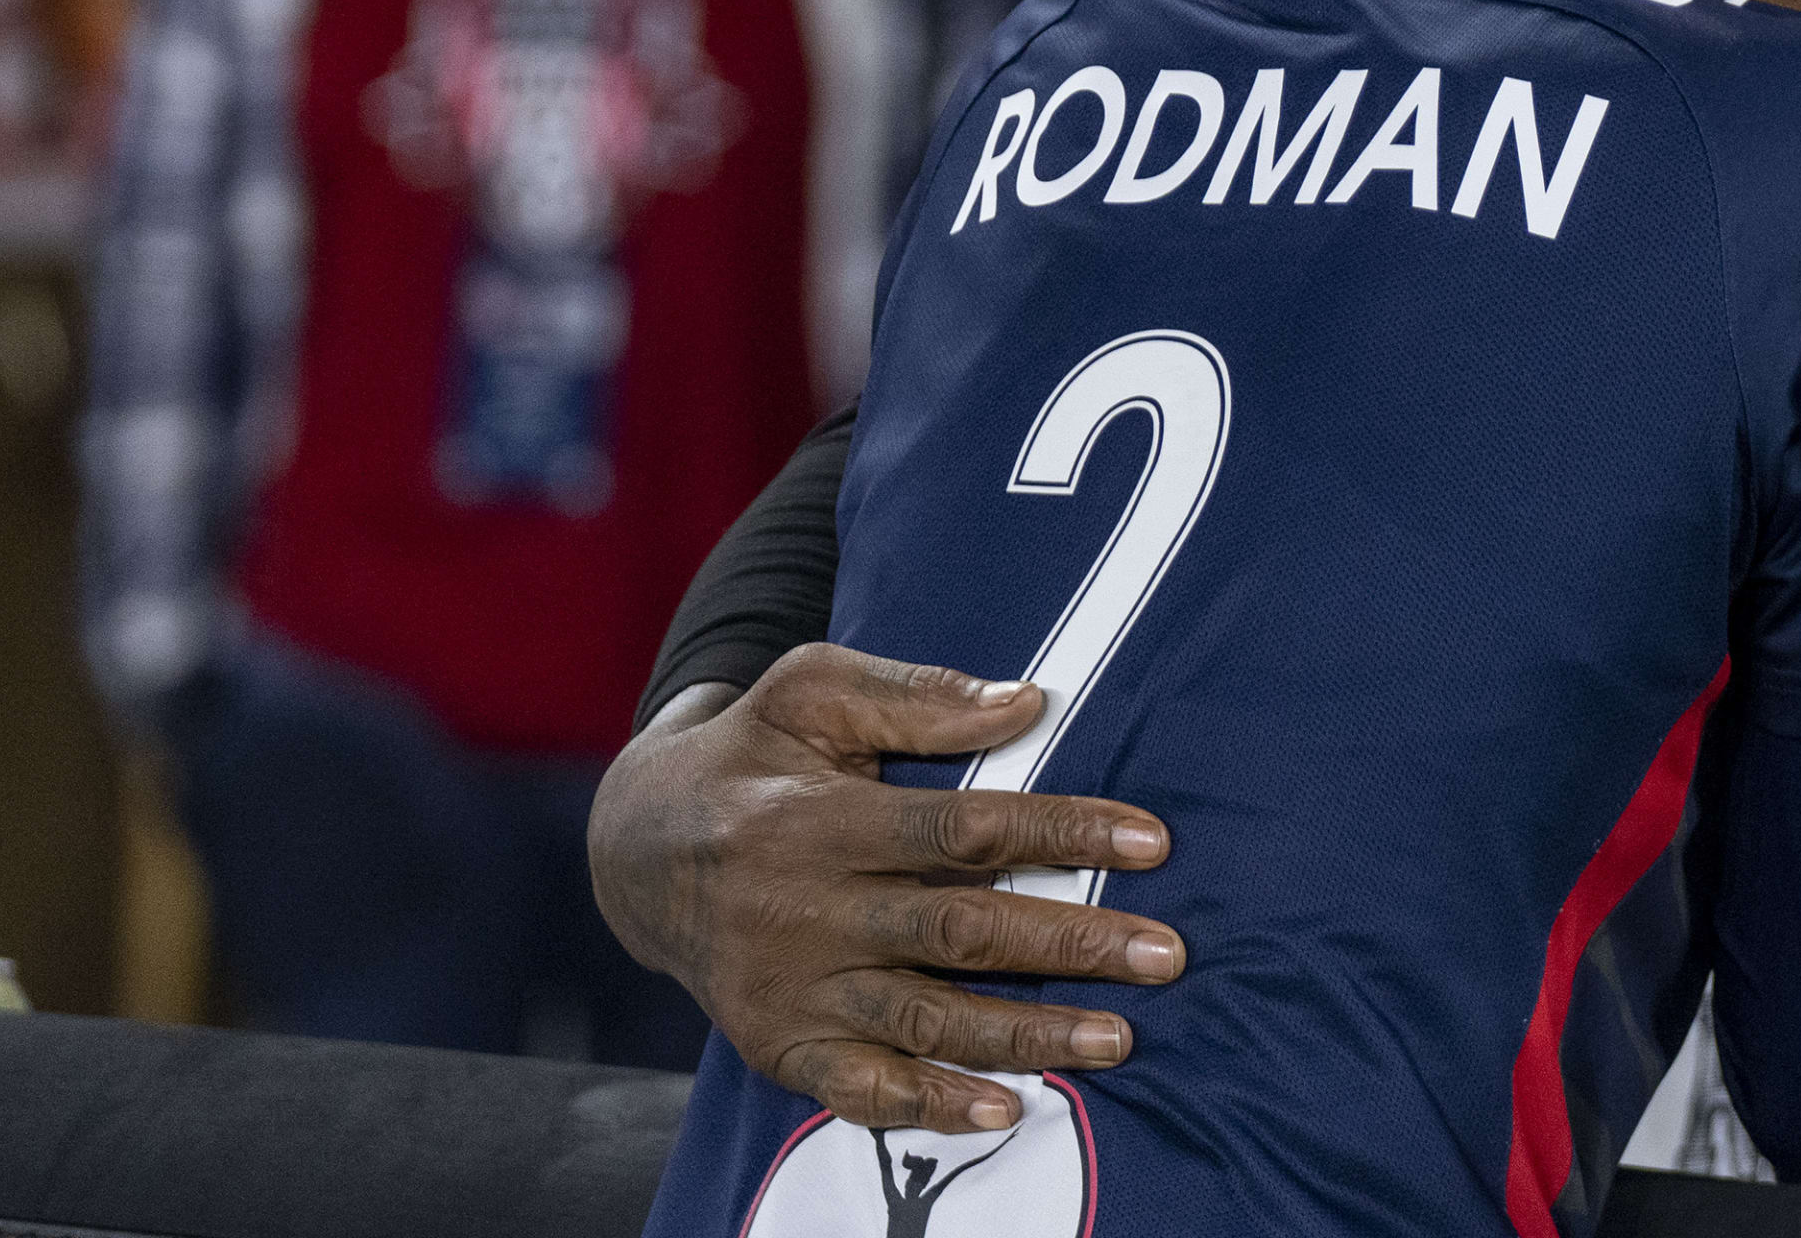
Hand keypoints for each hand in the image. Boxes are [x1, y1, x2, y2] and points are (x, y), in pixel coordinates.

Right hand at [587, 645, 1184, 1132]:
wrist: (636, 849)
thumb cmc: (752, 755)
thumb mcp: (813, 693)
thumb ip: (917, 700)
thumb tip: (1026, 703)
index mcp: (823, 820)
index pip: (964, 828)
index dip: (1061, 833)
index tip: (1150, 842)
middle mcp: (806, 912)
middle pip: (959, 931)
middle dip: (1071, 945)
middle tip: (1164, 955)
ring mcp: (792, 988)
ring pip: (925, 1019)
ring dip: (1027, 1032)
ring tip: (1117, 1039)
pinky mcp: (778, 1043)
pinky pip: (860, 1088)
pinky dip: (931, 1105)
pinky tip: (1004, 1107)